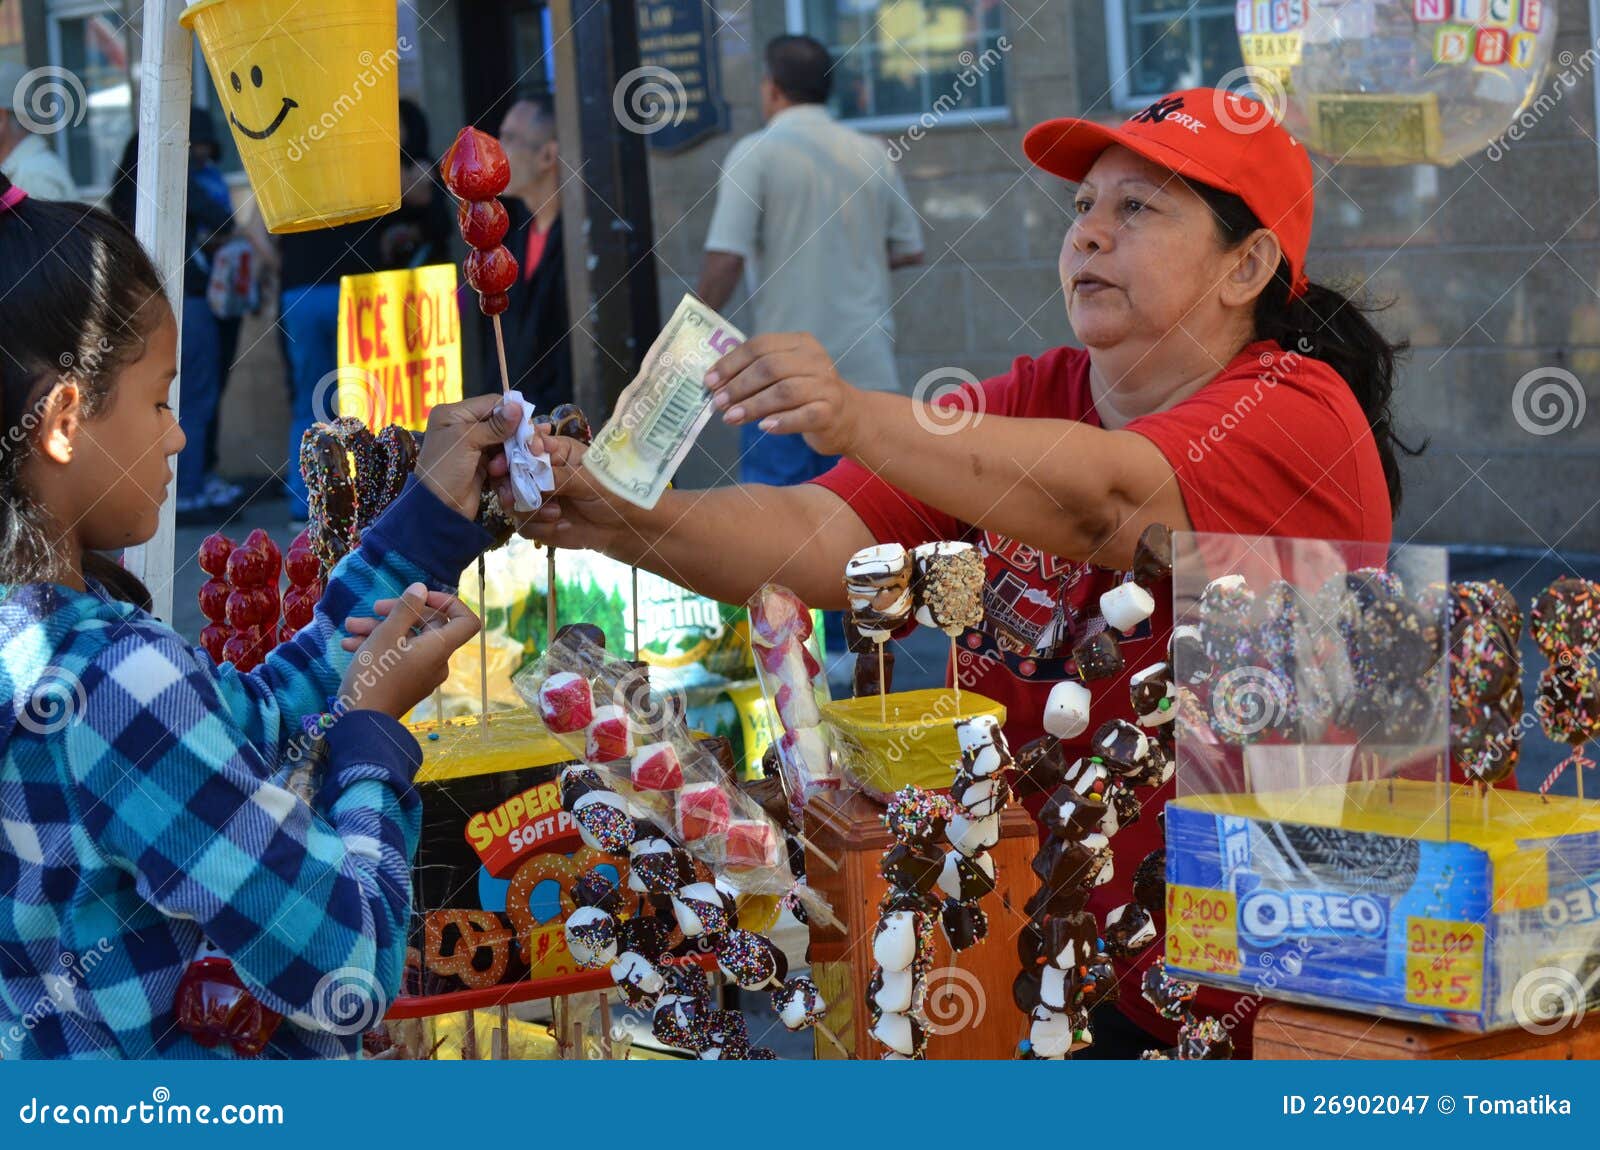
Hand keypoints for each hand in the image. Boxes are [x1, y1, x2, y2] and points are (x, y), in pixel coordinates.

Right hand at [337, 583, 480, 718]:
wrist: (361, 723)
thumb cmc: (375, 674)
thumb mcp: (387, 633)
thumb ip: (406, 607)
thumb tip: (420, 588)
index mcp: (441, 648)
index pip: (466, 620)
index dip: (448, 603)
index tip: (421, 597)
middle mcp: (437, 661)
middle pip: (429, 626)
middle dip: (398, 613)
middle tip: (373, 608)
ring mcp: (422, 674)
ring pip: (408, 640)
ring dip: (380, 629)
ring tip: (350, 626)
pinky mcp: (407, 683)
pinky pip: (400, 656)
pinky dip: (379, 647)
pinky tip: (351, 644)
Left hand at [413, 394, 519, 520]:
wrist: (438, 510)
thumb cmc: (445, 470)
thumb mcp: (467, 441)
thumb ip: (495, 425)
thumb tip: (518, 406)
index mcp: (453, 414)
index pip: (491, 403)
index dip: (512, 413)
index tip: (529, 426)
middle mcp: (462, 426)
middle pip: (501, 422)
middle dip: (515, 436)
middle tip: (533, 448)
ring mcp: (472, 446)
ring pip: (504, 441)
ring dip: (511, 454)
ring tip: (507, 467)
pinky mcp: (481, 464)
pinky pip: (502, 457)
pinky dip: (508, 465)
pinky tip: (506, 473)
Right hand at [486, 433, 640, 556]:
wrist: (620, 527)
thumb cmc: (611, 493)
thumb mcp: (589, 480)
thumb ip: (559, 475)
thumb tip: (531, 468)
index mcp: (553, 451)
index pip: (523, 444)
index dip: (511, 451)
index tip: (505, 462)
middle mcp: (538, 471)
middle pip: (507, 473)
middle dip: (510, 484)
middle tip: (515, 494)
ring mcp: (534, 496)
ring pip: (511, 501)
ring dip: (529, 509)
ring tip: (555, 513)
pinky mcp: (535, 521)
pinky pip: (523, 524)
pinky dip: (539, 527)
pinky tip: (560, 525)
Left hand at [703, 333, 861, 456]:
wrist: (848, 418)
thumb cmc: (806, 395)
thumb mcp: (785, 375)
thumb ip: (755, 375)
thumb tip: (715, 385)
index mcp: (800, 343)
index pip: (760, 346)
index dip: (731, 363)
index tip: (709, 381)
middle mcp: (815, 359)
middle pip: (770, 367)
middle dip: (738, 386)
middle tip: (717, 403)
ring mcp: (826, 385)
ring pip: (784, 391)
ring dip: (753, 405)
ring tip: (731, 418)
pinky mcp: (831, 412)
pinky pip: (803, 416)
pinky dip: (780, 422)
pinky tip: (763, 428)